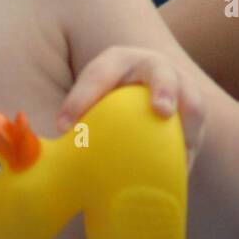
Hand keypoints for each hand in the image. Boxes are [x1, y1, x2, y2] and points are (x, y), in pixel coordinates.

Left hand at [57, 46, 208, 170]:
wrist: (137, 88)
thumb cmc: (102, 100)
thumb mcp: (86, 99)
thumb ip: (71, 119)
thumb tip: (43, 157)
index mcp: (117, 60)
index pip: (98, 75)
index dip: (80, 99)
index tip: (62, 127)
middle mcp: (153, 67)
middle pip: (161, 73)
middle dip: (164, 89)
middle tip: (160, 111)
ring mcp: (180, 88)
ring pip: (192, 102)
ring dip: (189, 123)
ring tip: (184, 150)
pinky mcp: (192, 115)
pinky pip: (196, 134)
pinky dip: (188, 155)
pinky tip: (178, 177)